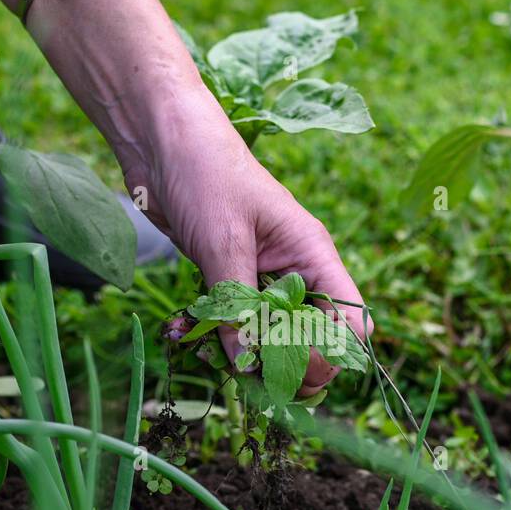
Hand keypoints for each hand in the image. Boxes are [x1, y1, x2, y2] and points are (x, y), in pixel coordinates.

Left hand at [124, 94, 370, 395]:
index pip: (350, 323)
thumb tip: (246, 363)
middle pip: (314, 341)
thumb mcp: (223, 242)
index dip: (328, 355)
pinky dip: (212, 335)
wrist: (160, 138)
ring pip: (270, 339)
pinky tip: (183, 329)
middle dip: (284, 365)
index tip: (287, 365)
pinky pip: (233, 324)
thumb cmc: (204, 172)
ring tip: (208, 350)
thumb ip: (236, 305)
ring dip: (241, 354)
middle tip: (245, 371)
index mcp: (312, 254)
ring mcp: (262, 278)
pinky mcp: (229, 280)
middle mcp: (295, 271)